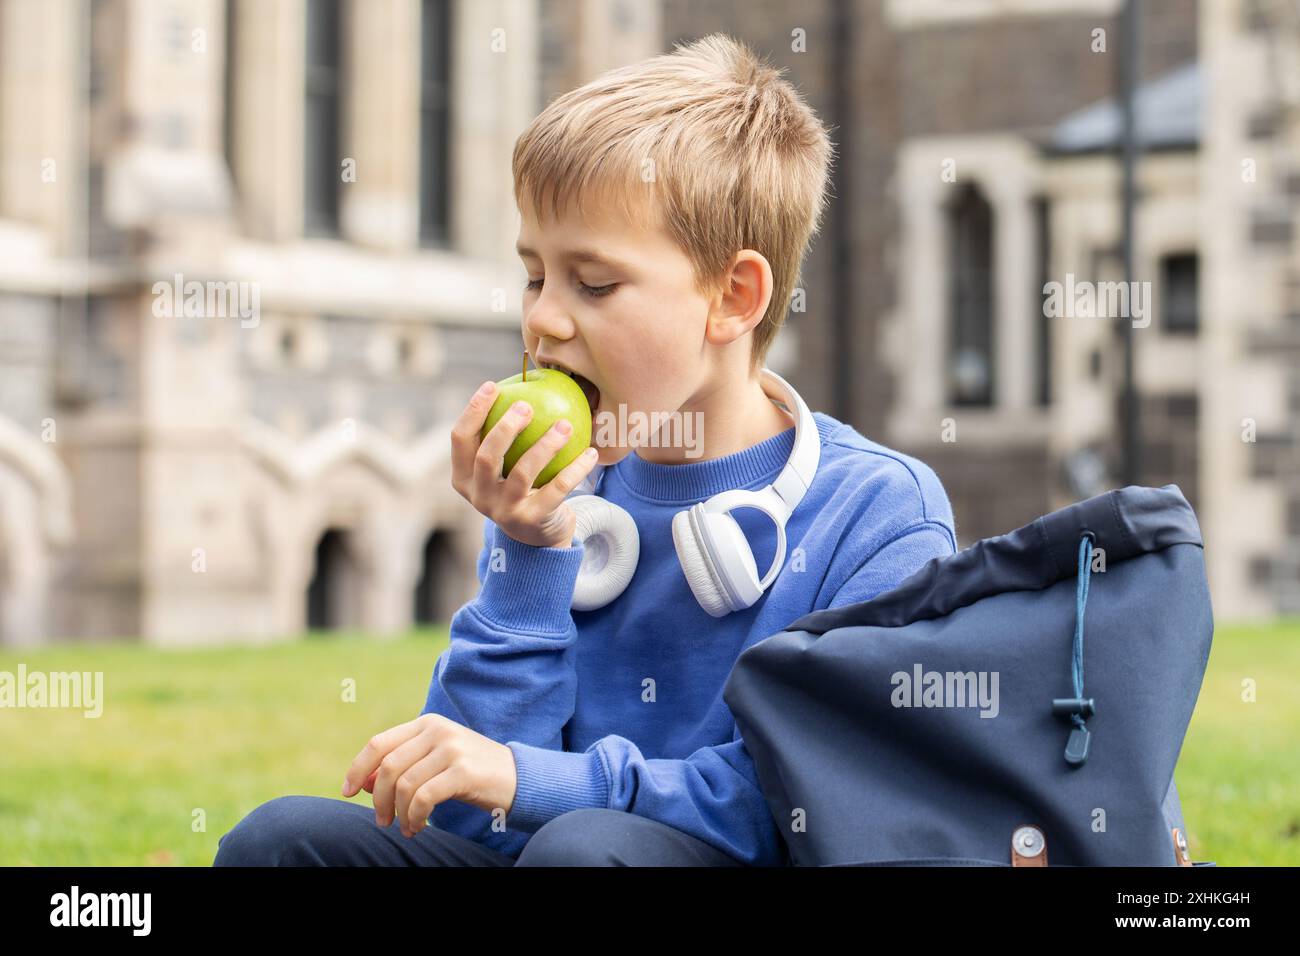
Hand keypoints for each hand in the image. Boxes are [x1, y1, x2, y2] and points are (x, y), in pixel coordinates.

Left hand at [341, 713, 518, 837]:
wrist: (517, 777)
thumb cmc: (470, 772)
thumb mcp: (434, 762)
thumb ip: (401, 766)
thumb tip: (360, 783)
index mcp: (426, 724)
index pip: (378, 743)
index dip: (357, 769)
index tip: (347, 792)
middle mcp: (437, 731)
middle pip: (388, 766)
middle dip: (377, 799)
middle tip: (382, 821)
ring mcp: (451, 749)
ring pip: (404, 784)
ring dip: (398, 813)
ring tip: (405, 828)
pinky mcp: (464, 771)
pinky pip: (424, 797)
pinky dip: (415, 816)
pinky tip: (418, 826)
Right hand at [450, 381, 598, 548]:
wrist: (538, 538)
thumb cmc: (520, 487)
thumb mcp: (503, 467)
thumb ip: (503, 436)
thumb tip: (523, 384)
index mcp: (463, 478)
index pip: (460, 439)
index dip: (473, 410)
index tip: (493, 385)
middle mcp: (479, 496)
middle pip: (487, 457)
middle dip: (505, 427)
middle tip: (527, 405)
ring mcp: (503, 512)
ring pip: (523, 473)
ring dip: (545, 445)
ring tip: (565, 425)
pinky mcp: (531, 522)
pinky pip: (556, 490)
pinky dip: (575, 469)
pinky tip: (590, 452)